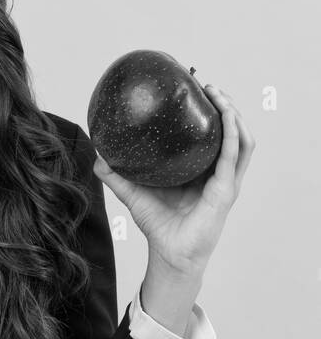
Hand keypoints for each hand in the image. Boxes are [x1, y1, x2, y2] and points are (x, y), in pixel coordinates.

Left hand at [92, 84, 254, 277]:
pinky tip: (227, 117)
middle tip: (208, 85)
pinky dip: (233, 134)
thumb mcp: (132, 192)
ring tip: (220, 96)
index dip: (208, 112)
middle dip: (225, 105)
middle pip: (231, 132)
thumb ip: (115, 173)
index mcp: (200, 170)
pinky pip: (235, 156)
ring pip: (241, 139)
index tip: (195, 89)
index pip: (211, 136)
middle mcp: (218, 172)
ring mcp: (226, 181)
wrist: (169, 253)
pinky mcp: (226, 190)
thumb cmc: (157, 224)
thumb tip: (97, 154)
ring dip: (234, 115)